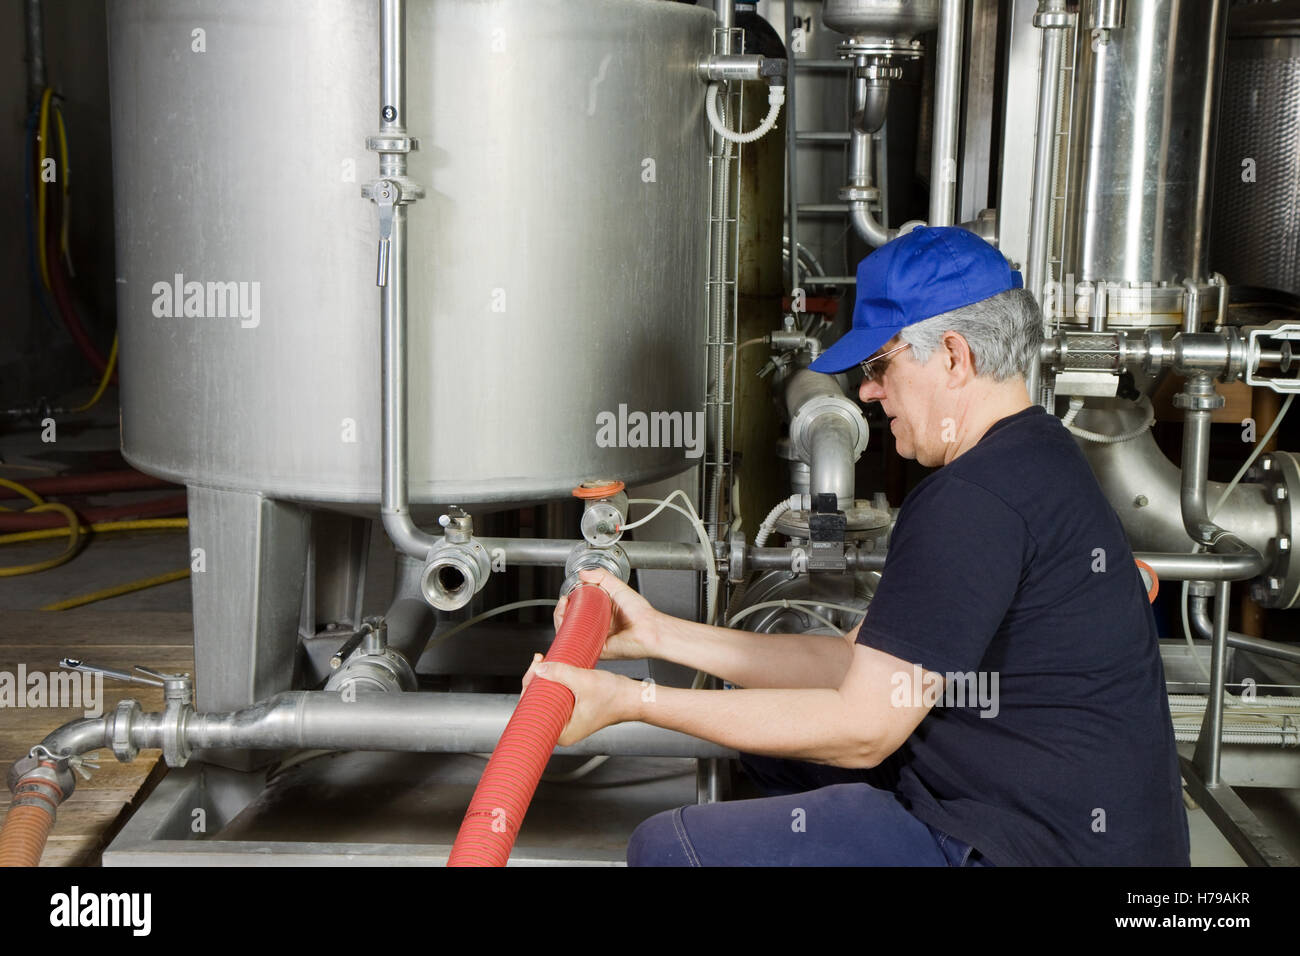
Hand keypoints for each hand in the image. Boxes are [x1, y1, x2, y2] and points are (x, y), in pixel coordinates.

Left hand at [521, 653, 636, 745]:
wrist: (634, 697)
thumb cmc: (615, 698)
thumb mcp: (585, 681)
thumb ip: (560, 673)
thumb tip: (540, 668)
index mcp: (562, 733)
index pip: (533, 710)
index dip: (529, 687)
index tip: (534, 669)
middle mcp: (562, 730)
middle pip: (537, 702)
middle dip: (536, 680)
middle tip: (539, 662)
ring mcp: (567, 720)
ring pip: (546, 697)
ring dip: (544, 679)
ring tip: (545, 663)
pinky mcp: (573, 710)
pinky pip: (556, 695)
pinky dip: (553, 682)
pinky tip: (552, 670)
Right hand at [553, 568, 662, 660]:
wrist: (650, 628)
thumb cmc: (640, 613)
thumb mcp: (618, 588)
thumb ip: (602, 577)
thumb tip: (583, 573)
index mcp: (600, 616)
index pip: (576, 611)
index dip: (568, 604)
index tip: (566, 596)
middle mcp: (595, 628)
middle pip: (569, 622)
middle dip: (561, 611)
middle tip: (564, 601)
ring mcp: (594, 639)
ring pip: (568, 632)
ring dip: (560, 619)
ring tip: (563, 607)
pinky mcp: (594, 649)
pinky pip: (575, 643)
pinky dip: (566, 633)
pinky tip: (565, 622)